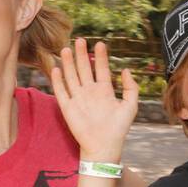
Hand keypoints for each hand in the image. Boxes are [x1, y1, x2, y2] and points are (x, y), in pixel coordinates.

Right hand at [50, 38, 137, 161]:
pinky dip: (58, 81)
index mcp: (104, 91)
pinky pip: (61, 92)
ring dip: (69, 63)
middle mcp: (90, 92)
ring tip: (67, 48)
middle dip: (82, 54)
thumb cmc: (119, 129)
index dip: (100, 57)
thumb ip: (131, 88)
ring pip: (71, 76)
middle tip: (80, 40)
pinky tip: (56, 68)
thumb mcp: (131, 106)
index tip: (100, 44)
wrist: (104, 146)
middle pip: (84, 69)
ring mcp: (78, 99)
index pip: (101, 69)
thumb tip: (126, 70)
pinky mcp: (68, 108)